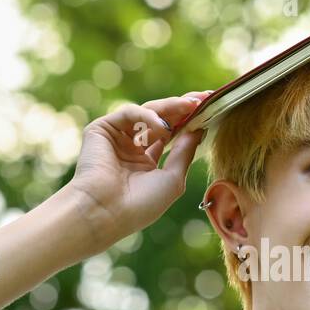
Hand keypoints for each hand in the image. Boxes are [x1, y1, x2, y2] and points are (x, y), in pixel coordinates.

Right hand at [69, 90, 213, 239]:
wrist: (107, 212)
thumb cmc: (141, 204)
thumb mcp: (173, 178)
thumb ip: (185, 152)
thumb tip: (199, 129)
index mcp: (145, 162)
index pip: (169, 134)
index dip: (188, 121)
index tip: (208, 108)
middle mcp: (130, 147)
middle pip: (160, 119)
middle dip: (182, 107)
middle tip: (203, 97)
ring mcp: (115, 137)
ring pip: (146, 112)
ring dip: (170, 107)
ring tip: (190, 106)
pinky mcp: (101, 129)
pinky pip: (129, 113)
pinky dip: (147, 116)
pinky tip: (162, 126)